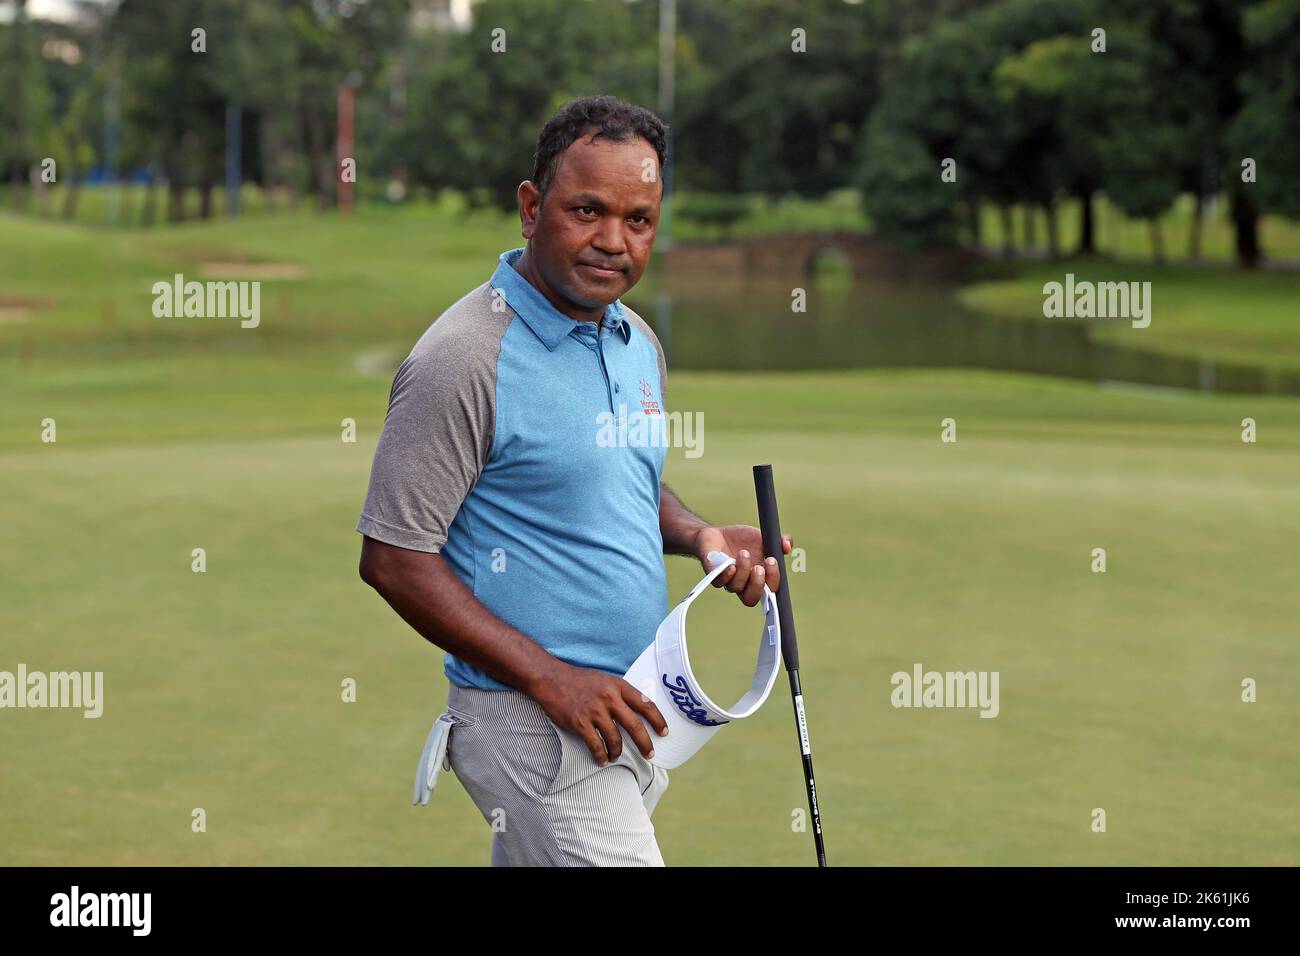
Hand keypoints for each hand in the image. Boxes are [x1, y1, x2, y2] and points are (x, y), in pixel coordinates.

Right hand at [529, 661, 667, 766]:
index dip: (657, 719)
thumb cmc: (578, 679)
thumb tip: (635, 711)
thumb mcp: (604, 679)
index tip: (664, 732)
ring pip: (615, 739)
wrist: (551, 679)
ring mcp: (594, 711)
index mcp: (617, 686)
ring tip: (616, 757)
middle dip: (645, 743)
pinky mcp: (580, 723)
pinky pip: (595, 745)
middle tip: (650, 754)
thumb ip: (619, 693)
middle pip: (634, 725)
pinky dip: (600, 756)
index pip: (644, 704)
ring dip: (617, 752)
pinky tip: (602, 760)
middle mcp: (609, 698)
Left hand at [691, 524, 792, 606]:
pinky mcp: (714, 576)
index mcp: (759, 578)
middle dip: (758, 584)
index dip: (773, 582)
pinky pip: (719, 582)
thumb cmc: (743, 539)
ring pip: (736, 587)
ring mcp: (728, 581)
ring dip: (743, 571)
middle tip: (759, 567)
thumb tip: (787, 546)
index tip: (772, 562)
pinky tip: (729, 564)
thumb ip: (779, 541)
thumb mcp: (764, 537)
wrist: (718, 533)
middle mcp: (744, 584)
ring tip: (743, 553)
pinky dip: (726, 575)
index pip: (769, 590)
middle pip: (751, 599)